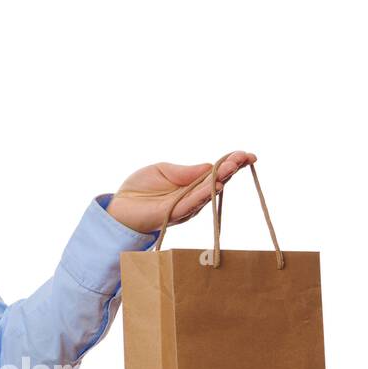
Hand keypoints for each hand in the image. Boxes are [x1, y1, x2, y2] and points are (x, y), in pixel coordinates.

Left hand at [105, 150, 256, 234]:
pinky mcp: (175, 213)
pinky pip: (192, 203)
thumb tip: (210, 166)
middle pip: (217, 181)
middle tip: (246, 157)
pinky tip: (216, 184)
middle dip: (232, 168)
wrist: (120, 206)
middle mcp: (193, 195)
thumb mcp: (162, 170)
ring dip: (222, 178)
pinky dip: (204, 194)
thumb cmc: (139, 188)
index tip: (247, 154)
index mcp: (191, 182)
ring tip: (234, 166)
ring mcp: (186, 205)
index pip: (215, 171)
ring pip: (208, 192)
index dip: (231, 163)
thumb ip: (185, 171)